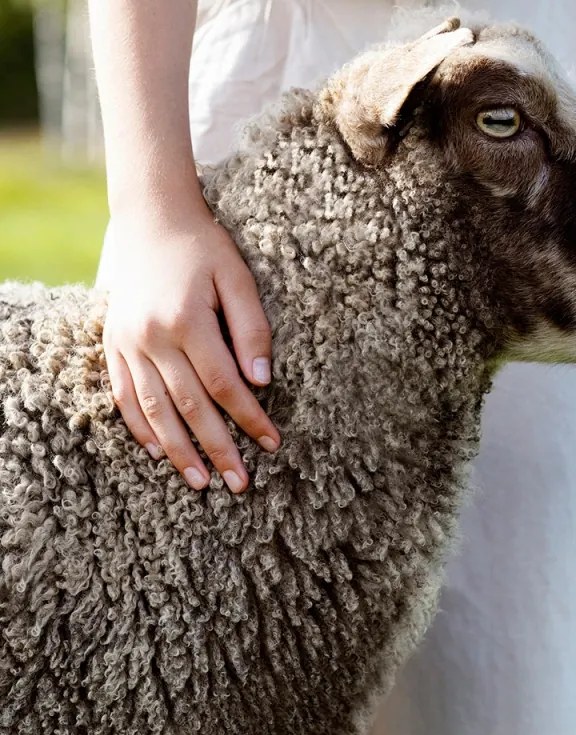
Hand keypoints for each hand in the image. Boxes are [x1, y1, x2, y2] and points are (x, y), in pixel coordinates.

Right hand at [102, 202, 279, 492]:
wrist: (150, 218)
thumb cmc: (204, 249)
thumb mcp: (238, 279)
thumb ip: (252, 330)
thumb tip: (262, 382)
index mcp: (187, 321)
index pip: (224, 385)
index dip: (250, 418)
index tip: (271, 443)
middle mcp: (152, 338)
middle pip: (190, 407)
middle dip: (218, 448)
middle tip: (239, 484)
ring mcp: (127, 344)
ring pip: (154, 410)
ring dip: (178, 451)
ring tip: (200, 482)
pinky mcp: (113, 344)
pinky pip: (123, 396)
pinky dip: (141, 428)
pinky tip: (158, 453)